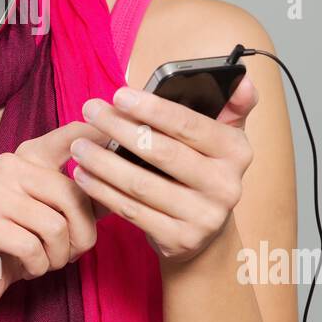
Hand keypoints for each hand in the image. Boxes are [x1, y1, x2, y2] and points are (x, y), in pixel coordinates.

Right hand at [0, 121, 110, 316]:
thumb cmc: (28, 240)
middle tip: (70, 252)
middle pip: (73, 194)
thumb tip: (133, 171)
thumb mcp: (65, 213)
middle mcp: (10, 165)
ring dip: (59, 255)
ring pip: (55, 226)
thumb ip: (94, 192)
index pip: (71, 136)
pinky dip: (38, 266)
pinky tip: (28, 265)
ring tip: (46, 259)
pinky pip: (31, 247)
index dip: (100, 135)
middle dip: (82, 235)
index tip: (123, 141)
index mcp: (32, 155)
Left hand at [70, 76, 259, 264]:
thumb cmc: (203, 172)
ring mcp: (203, 217)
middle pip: (162, 153)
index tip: (119, 95)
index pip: (190, 125)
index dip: (153, 109)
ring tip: (78, 145)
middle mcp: (226, 186)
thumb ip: (231, 106)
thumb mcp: (223, 139)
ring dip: (103, 162)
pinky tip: (83, 175)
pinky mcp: (179, 240)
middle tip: (91, 112)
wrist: (206, 236)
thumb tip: (243, 81)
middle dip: (120, 129)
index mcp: (237, 152)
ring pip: (141, 184)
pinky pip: (132, 211)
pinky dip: (103, 192)